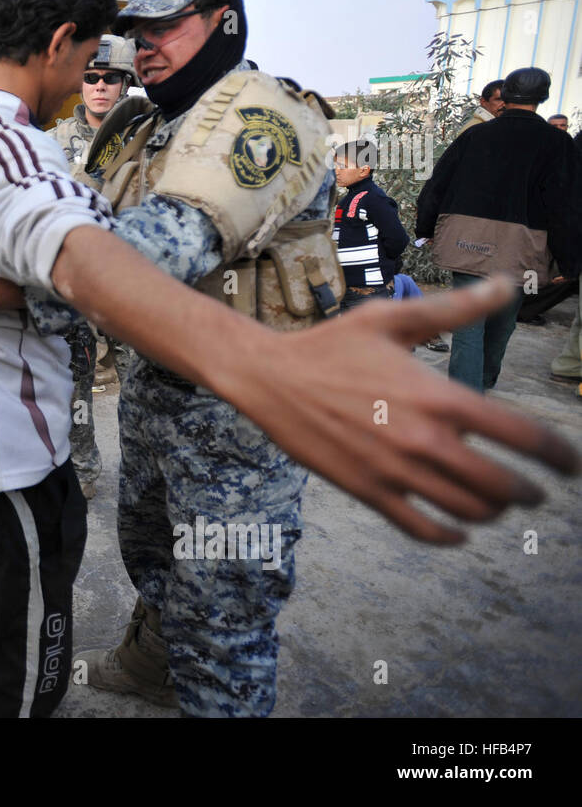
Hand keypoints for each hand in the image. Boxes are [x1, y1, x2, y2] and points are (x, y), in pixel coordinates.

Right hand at [214, 276, 575, 543]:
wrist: (270, 378)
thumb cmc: (332, 345)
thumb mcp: (392, 319)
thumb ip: (454, 310)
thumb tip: (503, 285)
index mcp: (438, 396)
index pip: (522, 436)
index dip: (560, 455)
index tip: (571, 464)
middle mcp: (423, 439)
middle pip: (502, 485)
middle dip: (530, 492)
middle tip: (536, 491)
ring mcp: (394, 470)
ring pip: (467, 511)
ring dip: (493, 512)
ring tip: (498, 505)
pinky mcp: (368, 491)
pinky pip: (422, 529)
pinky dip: (450, 536)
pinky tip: (459, 531)